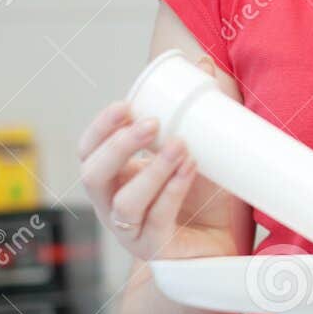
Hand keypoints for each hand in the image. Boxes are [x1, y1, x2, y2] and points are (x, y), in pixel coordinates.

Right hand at [77, 96, 227, 262]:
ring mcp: (131, 230)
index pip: (90, 149)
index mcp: (114, 177)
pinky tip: (190, 169)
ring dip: (151, 170)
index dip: (100, 127)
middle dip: (117, 145)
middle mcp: (113, 204)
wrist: (223, 246)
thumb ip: (195, 112)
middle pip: (93, 174)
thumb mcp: (197, 150)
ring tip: (179, 146)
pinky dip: (173, 190)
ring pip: (124, 201)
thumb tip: (203, 64)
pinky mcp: (154, 249)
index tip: (126, 104)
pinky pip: (157, 218)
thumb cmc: (202, 199)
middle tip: (150, 123)